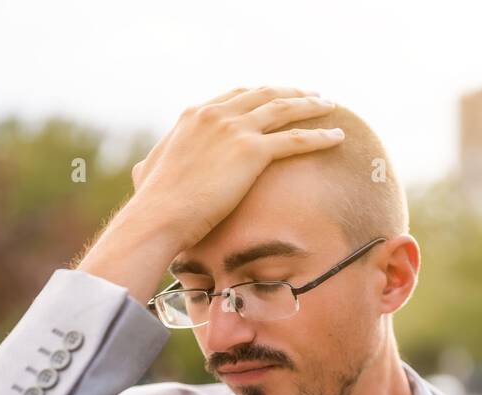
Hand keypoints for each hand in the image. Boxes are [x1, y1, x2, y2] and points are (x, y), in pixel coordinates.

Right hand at [133, 86, 342, 248]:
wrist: (159, 216)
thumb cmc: (153, 204)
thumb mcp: (147, 172)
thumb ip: (153, 163)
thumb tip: (142, 170)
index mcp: (194, 115)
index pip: (235, 96)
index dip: (260, 95)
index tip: (276, 97)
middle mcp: (216, 114)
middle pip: (264, 94)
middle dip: (291, 92)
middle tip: (311, 95)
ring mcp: (235, 129)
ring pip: (285, 109)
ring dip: (311, 105)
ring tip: (330, 107)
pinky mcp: (251, 151)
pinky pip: (296, 139)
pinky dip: (320, 136)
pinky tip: (338, 137)